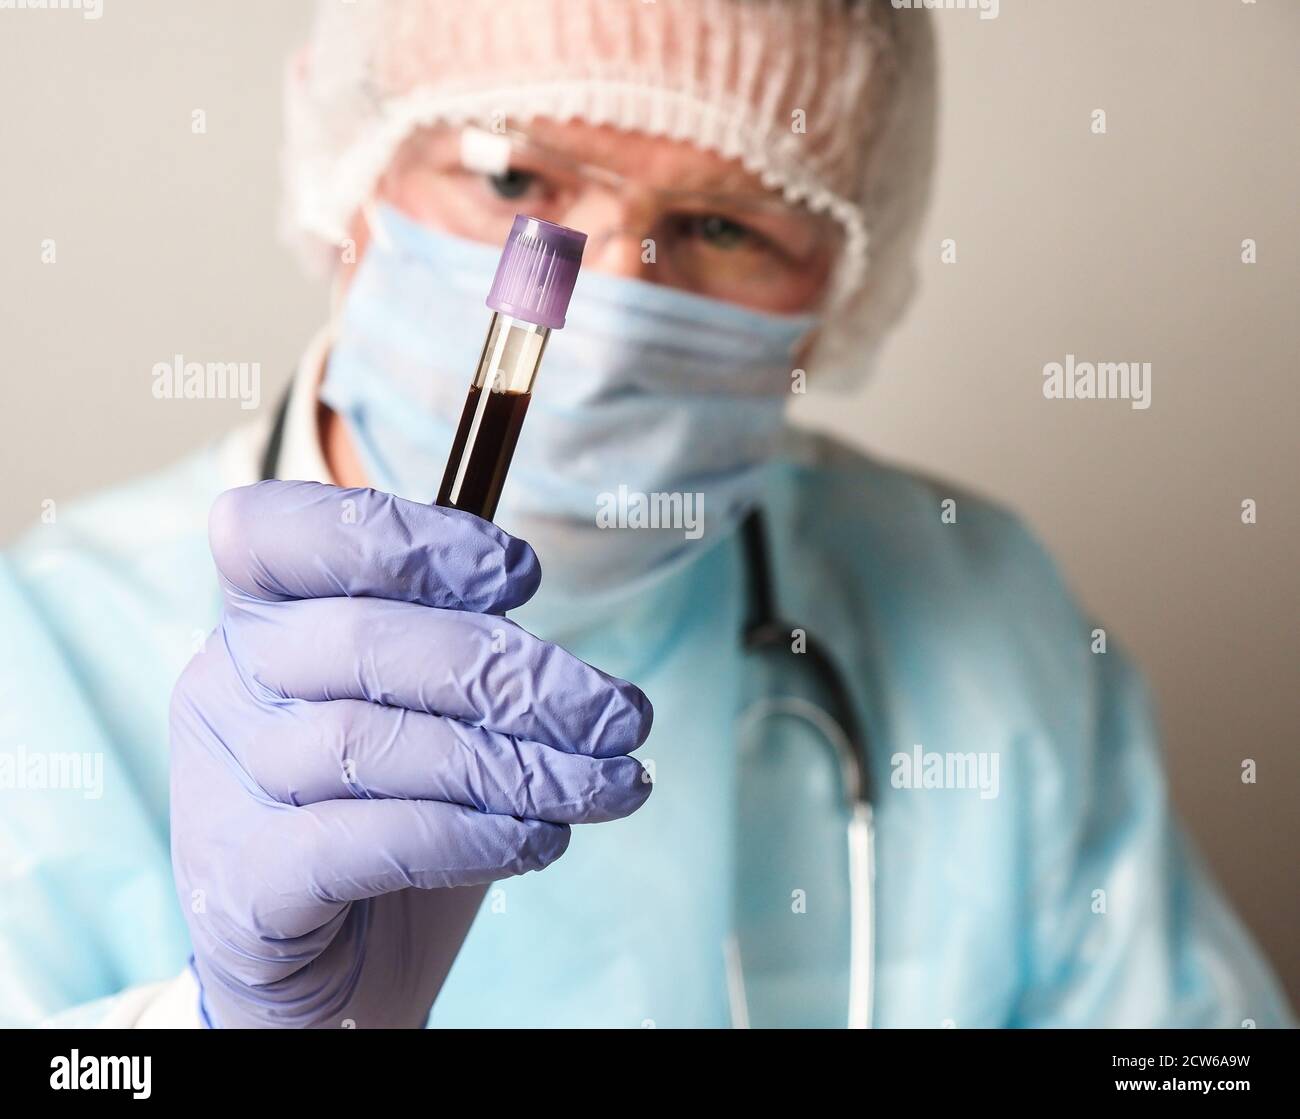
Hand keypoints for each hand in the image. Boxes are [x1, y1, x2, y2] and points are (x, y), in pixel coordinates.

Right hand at [170, 480, 652, 1027]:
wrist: (334, 974)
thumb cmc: (391, 818)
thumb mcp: (431, 719)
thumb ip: (465, 662)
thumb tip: (572, 667)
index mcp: (260, 620)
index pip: (279, 533)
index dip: (401, 535)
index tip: (522, 575)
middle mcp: (223, 688)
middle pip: (363, 641)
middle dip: (518, 675)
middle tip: (623, 716)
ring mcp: (222, 789)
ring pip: (371, 742)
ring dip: (519, 764)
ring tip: (608, 786)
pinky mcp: (244, 888)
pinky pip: (365, 839)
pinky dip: (470, 833)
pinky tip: (538, 840)